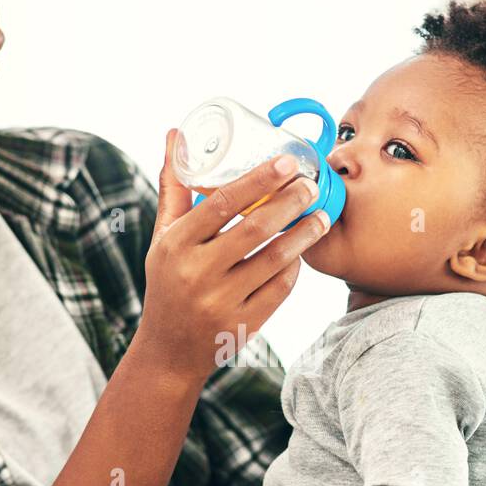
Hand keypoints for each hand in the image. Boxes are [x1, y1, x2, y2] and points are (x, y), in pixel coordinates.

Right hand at [137, 130, 329, 382]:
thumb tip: (175, 135)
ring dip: (303, 234)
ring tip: (322, 213)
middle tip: (312, 183)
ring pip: (273, 260)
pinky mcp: (243, 324)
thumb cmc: (168, 282)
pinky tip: (303, 250)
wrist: (169, 350)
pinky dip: (294, 267)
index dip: (258, 180)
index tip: (286, 161)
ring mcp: (221, 301)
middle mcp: (197, 273)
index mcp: (176, 245)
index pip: (221, 204)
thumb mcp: (163, 238)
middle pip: (253, 229)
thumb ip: (175, 189)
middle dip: (289, 202)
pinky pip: (279, 289)